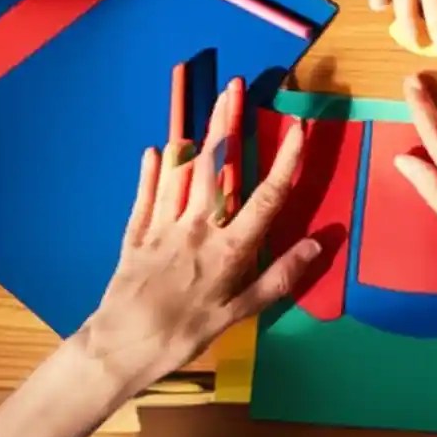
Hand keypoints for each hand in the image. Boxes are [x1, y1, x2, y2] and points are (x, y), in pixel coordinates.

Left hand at [77, 82, 318, 392]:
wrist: (121, 348)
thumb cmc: (186, 334)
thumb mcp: (240, 314)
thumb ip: (278, 276)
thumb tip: (315, 243)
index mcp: (229, 249)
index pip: (265, 197)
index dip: (284, 161)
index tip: (298, 129)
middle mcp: (197, 228)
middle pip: (216, 168)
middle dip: (227, 125)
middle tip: (234, 89)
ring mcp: (162, 227)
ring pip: (181, 174)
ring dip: (194, 138)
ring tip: (203, 108)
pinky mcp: (135, 235)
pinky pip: (145, 197)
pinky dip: (151, 172)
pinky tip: (156, 149)